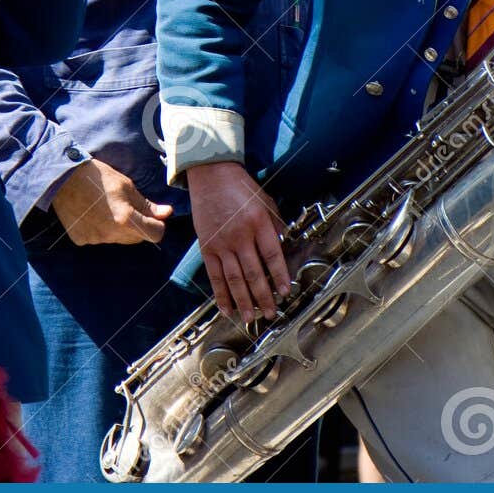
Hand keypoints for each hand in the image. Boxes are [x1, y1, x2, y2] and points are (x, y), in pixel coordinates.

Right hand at [50, 159, 173, 244]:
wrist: (62, 178)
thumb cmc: (98, 177)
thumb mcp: (127, 186)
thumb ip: (147, 205)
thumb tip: (166, 213)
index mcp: (126, 220)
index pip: (155, 235)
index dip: (157, 225)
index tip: (153, 217)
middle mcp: (111, 234)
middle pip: (137, 238)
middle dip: (139, 226)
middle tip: (128, 207)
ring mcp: (95, 239)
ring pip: (119, 239)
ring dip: (120, 229)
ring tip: (108, 208)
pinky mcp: (82, 240)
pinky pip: (101, 238)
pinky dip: (102, 229)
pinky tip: (93, 214)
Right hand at [186, 161, 289, 321]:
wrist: (211, 175)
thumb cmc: (241, 188)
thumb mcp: (266, 201)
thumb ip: (275, 225)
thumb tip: (285, 248)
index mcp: (258, 223)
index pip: (272, 255)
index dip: (280, 276)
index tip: (286, 292)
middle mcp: (240, 235)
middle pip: (254, 272)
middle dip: (264, 296)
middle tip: (271, 313)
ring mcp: (221, 243)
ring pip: (234, 278)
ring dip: (244, 301)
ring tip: (251, 317)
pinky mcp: (207, 247)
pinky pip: (214, 276)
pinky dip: (221, 294)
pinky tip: (226, 308)